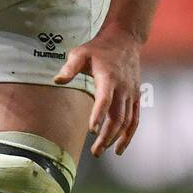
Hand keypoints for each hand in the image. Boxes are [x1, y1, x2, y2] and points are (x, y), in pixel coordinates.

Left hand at [54, 24, 141, 156]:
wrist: (125, 40)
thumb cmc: (98, 48)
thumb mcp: (80, 53)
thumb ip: (69, 68)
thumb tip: (57, 80)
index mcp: (108, 78)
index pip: (105, 100)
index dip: (99, 115)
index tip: (92, 130)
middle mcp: (123, 88)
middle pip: (117, 116)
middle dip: (107, 136)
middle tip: (95, 152)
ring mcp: (131, 93)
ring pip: (127, 121)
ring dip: (116, 138)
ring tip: (102, 151)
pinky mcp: (136, 97)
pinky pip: (135, 119)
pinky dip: (129, 135)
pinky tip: (119, 148)